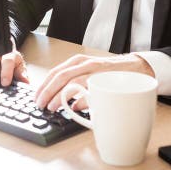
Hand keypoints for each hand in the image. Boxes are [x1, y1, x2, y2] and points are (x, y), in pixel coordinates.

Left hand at [34, 53, 154, 111]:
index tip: (36, 97)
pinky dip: (79, 101)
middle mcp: (85, 64)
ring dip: (60, 97)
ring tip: (52, 107)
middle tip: (40, 104)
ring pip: (72, 83)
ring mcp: (95, 71)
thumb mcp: (88, 71)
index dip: (43, 85)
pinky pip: (89, 91)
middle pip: (60, 77)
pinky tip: (74, 108)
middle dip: (47, 92)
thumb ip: (74, 80)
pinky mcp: (105, 80)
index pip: (55, 72)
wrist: (134, 67)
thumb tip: (55, 97)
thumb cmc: (108, 73)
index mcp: (78, 61)